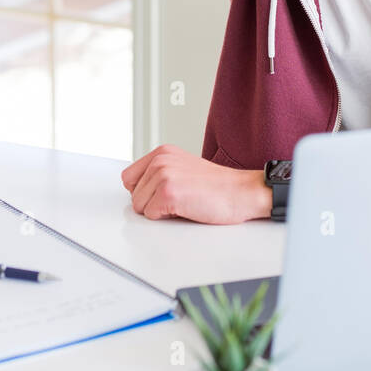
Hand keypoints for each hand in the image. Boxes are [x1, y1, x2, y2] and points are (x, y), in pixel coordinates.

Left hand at [120, 144, 271, 223]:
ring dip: (159, 211)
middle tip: (178, 199)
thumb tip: (139, 193)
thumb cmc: (218, 187)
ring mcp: (163, 175)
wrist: (242, 192)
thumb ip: (161, 174)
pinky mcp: (167, 193)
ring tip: (183, 202)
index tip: (161, 194)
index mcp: (163, 152)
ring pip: (139, 206)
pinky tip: (186, 208)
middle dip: (151, 202)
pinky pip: (151, 215)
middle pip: (132, 194)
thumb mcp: (184, 169)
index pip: (129, 177)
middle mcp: (160, 160)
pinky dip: (167, 218)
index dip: (144, 191)